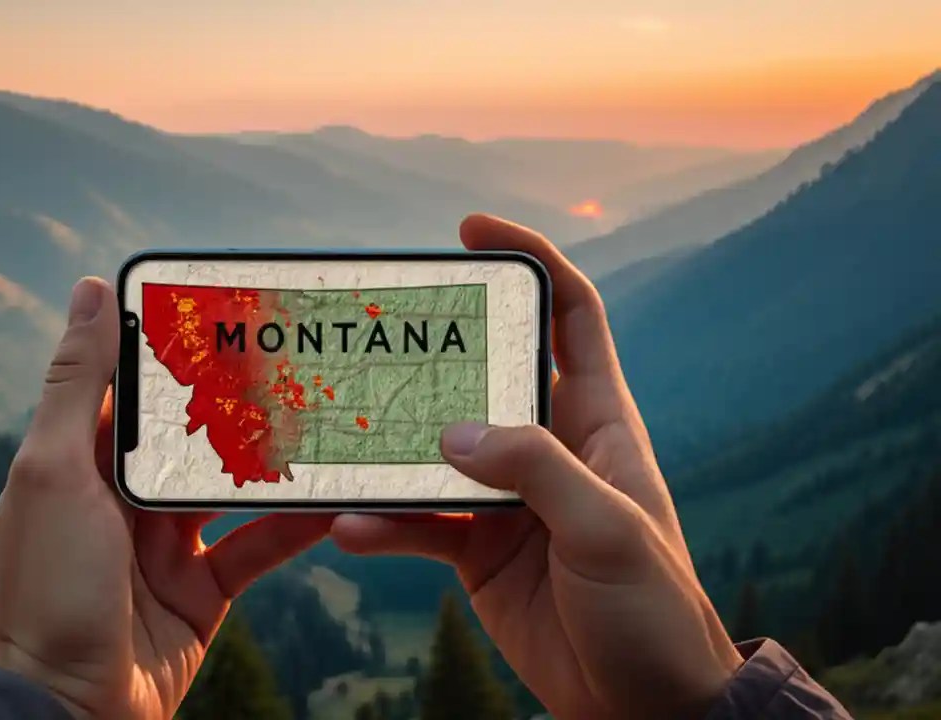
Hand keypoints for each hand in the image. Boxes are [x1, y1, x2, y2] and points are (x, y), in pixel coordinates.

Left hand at [0, 277, 332, 718]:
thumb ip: (76, 384)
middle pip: (195, 432)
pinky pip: (258, 545)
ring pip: (233, 485)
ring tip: (329, 418)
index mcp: (83, 459)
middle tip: (301, 357)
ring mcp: (167, 546)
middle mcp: (125, 498)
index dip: (179, 344)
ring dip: (277, 458)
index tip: (231, 304)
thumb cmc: (48, 588)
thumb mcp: (55, 472)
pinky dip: (296, 525)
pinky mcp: (204, 591)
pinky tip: (335, 500)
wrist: (67, 711)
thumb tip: (91, 287)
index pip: (137, 384)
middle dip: (243, 398)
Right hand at [330, 215, 742, 719]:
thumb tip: (454, 432)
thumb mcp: (607, 531)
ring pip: (435, 451)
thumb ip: (535, 472)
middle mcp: (548, 449)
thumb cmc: (654, 611)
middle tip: (369, 338)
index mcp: (599, 423)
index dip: (533, 260)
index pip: (572, 316)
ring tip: (338, 446)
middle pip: (481, 374)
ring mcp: (507, 498)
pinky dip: (383, 523)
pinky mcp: (476, 548)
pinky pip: (419, 522)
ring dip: (388, 450)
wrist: (642, 707)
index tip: (472, 231)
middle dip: (428, 353)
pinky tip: (351, 528)